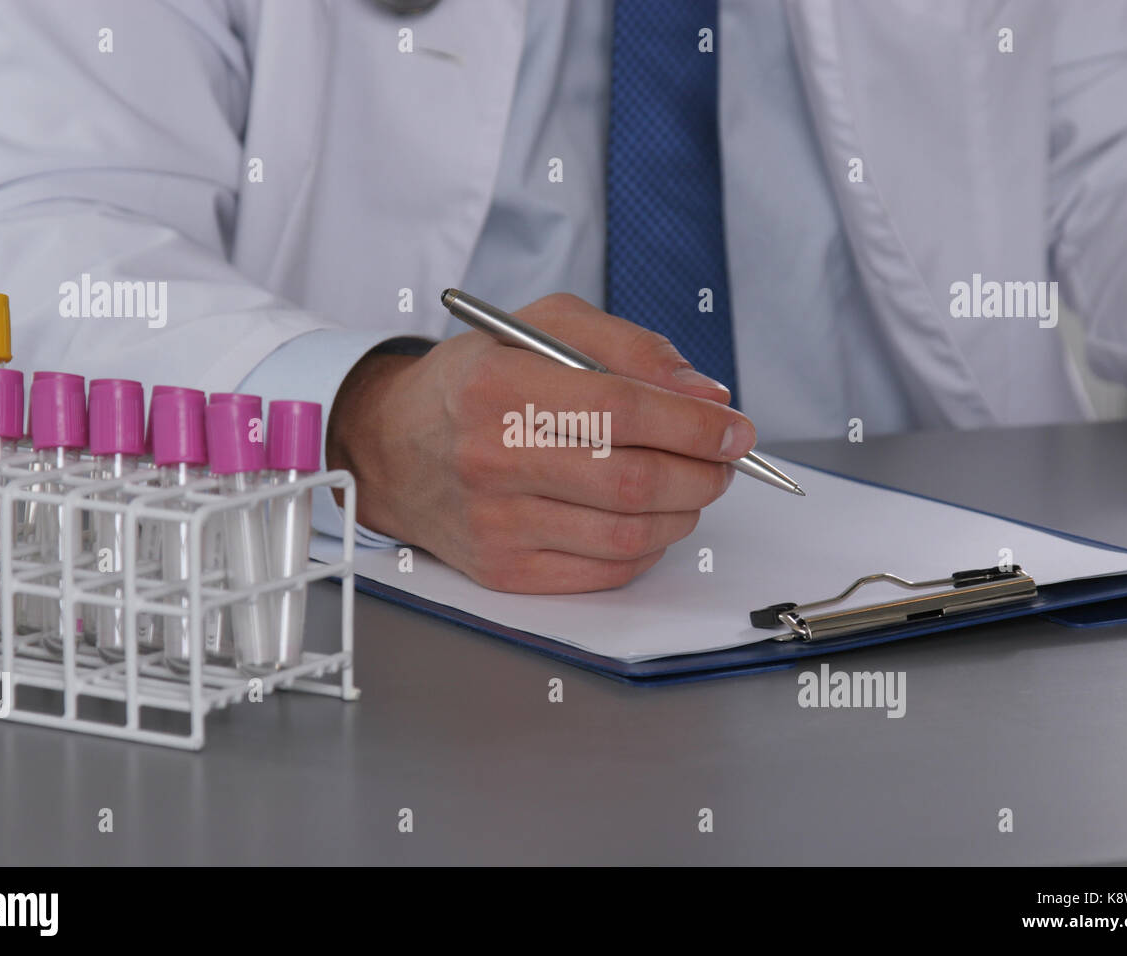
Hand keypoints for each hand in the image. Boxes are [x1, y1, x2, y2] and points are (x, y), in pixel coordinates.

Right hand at [328, 293, 757, 592]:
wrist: (392, 447)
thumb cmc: (477, 383)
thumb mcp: (541, 327)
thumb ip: (628, 346)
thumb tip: (705, 395)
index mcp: (500, 385)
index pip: (622, 409)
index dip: (695, 424)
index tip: (734, 428)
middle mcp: (491, 458)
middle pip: (632, 479)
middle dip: (702, 473)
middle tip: (722, 461)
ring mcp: (496, 522)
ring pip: (627, 533)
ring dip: (683, 513)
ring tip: (688, 487)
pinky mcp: (502, 570)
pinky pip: (604, 571)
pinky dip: (647, 547)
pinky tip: (645, 518)